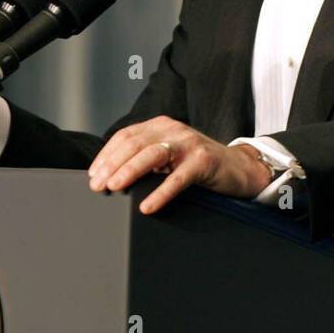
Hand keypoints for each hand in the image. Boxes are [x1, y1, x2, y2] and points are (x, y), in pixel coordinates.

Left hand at [86, 116, 273, 213]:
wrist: (240, 168)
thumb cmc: (201, 165)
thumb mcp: (171, 155)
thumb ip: (147, 158)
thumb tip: (112, 176)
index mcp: (161, 126)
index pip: (125, 136)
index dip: (106, 155)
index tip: (93, 175)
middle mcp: (173, 130)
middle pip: (134, 144)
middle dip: (112, 165)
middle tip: (98, 186)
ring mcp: (189, 144)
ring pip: (151, 155)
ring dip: (129, 171)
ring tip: (114, 187)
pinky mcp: (204, 161)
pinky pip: (177, 178)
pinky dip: (160, 193)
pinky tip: (148, 206)